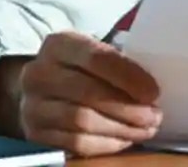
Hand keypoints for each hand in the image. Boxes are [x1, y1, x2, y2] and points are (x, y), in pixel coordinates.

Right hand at [13, 31, 161, 156]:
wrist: (40, 89)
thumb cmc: (78, 68)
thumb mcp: (92, 53)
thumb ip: (116, 62)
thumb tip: (151, 88)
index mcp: (59, 44)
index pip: (96, 58)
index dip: (128, 76)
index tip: (153, 92)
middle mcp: (39, 73)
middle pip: (89, 93)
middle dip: (128, 108)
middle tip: (155, 116)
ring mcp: (33, 105)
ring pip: (82, 122)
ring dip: (120, 129)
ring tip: (144, 129)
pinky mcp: (35, 134)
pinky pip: (75, 144)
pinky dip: (106, 144)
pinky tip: (124, 139)